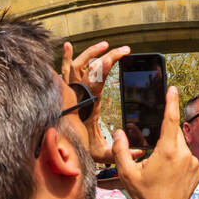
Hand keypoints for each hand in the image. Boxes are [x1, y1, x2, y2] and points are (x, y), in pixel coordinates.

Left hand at [61, 40, 130, 161]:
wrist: (59, 150)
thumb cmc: (81, 149)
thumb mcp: (101, 153)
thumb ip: (119, 151)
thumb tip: (140, 152)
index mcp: (88, 107)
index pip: (95, 83)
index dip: (103, 69)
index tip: (112, 57)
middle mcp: (77, 96)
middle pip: (90, 69)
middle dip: (107, 56)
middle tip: (124, 50)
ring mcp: (69, 92)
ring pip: (77, 66)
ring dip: (91, 53)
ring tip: (105, 45)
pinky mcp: (64, 92)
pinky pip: (63, 72)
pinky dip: (65, 58)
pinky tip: (67, 45)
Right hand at [112, 87, 198, 198]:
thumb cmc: (145, 196)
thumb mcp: (127, 173)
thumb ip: (120, 149)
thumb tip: (119, 132)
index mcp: (168, 151)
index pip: (171, 119)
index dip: (171, 101)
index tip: (172, 88)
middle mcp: (185, 154)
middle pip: (174, 133)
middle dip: (164, 135)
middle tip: (153, 151)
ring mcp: (194, 162)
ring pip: (181, 146)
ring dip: (171, 150)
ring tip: (160, 169)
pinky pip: (188, 158)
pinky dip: (179, 160)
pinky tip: (169, 175)